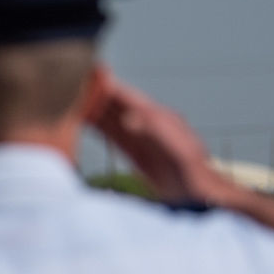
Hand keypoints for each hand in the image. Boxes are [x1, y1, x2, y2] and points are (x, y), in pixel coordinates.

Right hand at [84, 66, 229, 204]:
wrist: (202, 197)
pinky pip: (115, 135)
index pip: (129, 99)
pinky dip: (99, 126)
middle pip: (118, 105)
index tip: (90, 76)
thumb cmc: (193, 176)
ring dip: (94, 109)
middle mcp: (151, 125)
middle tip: (71, 84)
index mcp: (161, 120)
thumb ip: (153, 133)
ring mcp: (144, 139)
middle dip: (97, 94)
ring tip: (71, 99)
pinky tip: (86, 122)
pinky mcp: (139, 154)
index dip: (110, 88)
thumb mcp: (176, 152)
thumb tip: (128, 118)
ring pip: (113, 118)